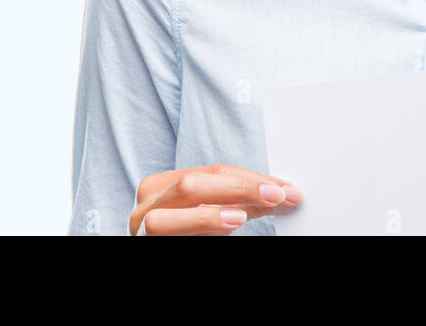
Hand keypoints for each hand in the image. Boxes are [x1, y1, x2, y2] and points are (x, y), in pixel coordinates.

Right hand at [129, 163, 302, 235]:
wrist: (158, 252)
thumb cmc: (184, 234)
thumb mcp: (212, 213)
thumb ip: (240, 203)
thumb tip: (281, 194)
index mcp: (163, 186)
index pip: (212, 172)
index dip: (251, 179)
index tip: (284, 189)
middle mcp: (146, 205)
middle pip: (190, 186)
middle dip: (236, 189)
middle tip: (274, 196)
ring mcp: (141, 230)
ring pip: (165, 218)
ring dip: (207, 217)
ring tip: (240, 217)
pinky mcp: (145, 247)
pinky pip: (167, 240)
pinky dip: (199, 232)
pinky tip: (223, 229)